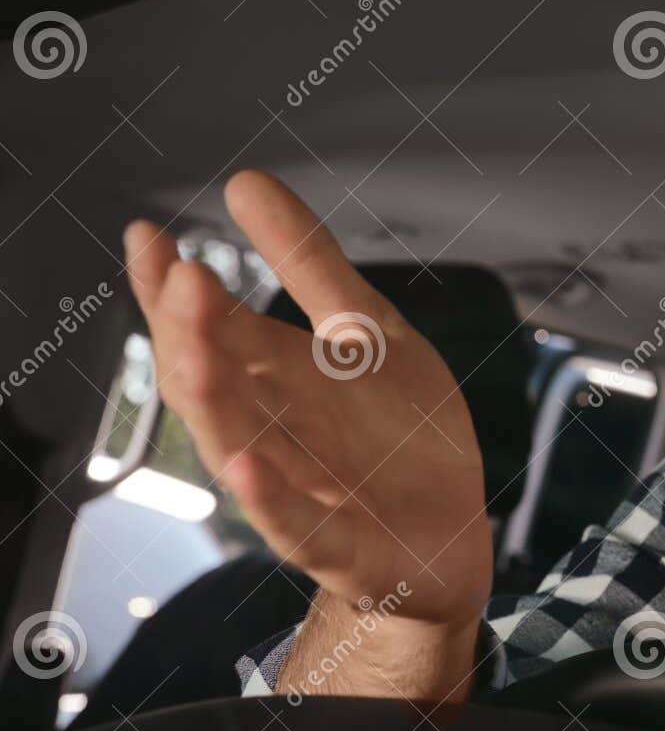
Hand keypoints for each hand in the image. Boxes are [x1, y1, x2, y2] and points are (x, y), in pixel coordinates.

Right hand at [123, 170, 491, 630]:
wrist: (449, 531)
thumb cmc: (395, 434)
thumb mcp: (368, 333)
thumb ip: (310, 265)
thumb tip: (245, 182)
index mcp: (271, 382)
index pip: (206, 332)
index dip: (171, 290)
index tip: (148, 235)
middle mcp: (270, 436)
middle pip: (215, 387)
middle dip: (193, 337)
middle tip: (184, 278)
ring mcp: (302, 494)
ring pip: (243, 451)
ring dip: (217, 408)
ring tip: (194, 356)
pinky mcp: (341, 548)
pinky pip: (297, 528)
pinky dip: (269, 502)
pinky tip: (246, 470)